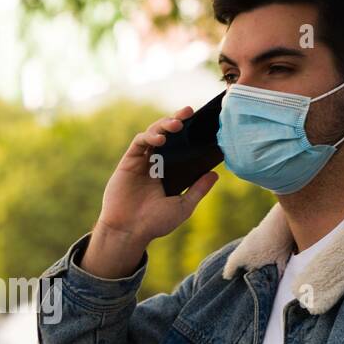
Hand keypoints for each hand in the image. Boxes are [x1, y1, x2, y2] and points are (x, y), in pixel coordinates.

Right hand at [78, 107, 218, 277]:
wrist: (130, 232)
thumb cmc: (155, 223)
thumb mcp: (183, 206)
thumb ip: (198, 190)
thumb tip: (215, 174)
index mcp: (169, 172)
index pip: (180, 145)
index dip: (189, 132)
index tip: (201, 122)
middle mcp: (154, 164)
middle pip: (166, 134)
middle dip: (176, 120)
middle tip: (189, 112)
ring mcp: (141, 162)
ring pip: (152, 134)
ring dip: (164, 125)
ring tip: (177, 124)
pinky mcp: (128, 162)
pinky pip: (139, 143)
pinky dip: (149, 137)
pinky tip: (161, 140)